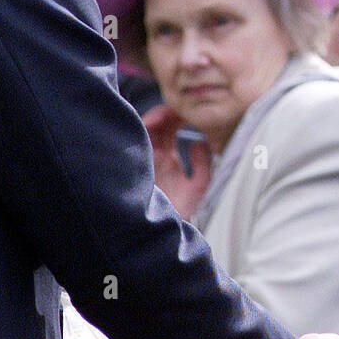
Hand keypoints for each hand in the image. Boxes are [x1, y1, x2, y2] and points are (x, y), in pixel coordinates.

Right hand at [143, 104, 210, 219]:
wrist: (161, 232)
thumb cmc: (178, 213)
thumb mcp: (197, 187)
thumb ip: (203, 165)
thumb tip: (200, 143)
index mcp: (168, 158)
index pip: (172, 127)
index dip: (181, 115)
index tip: (193, 110)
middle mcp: (154, 155)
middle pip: (159, 123)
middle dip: (170, 111)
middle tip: (182, 107)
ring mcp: (144, 157)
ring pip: (146, 127)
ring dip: (157, 117)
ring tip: (168, 114)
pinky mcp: (135, 161)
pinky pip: (135, 138)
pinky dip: (143, 128)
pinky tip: (154, 124)